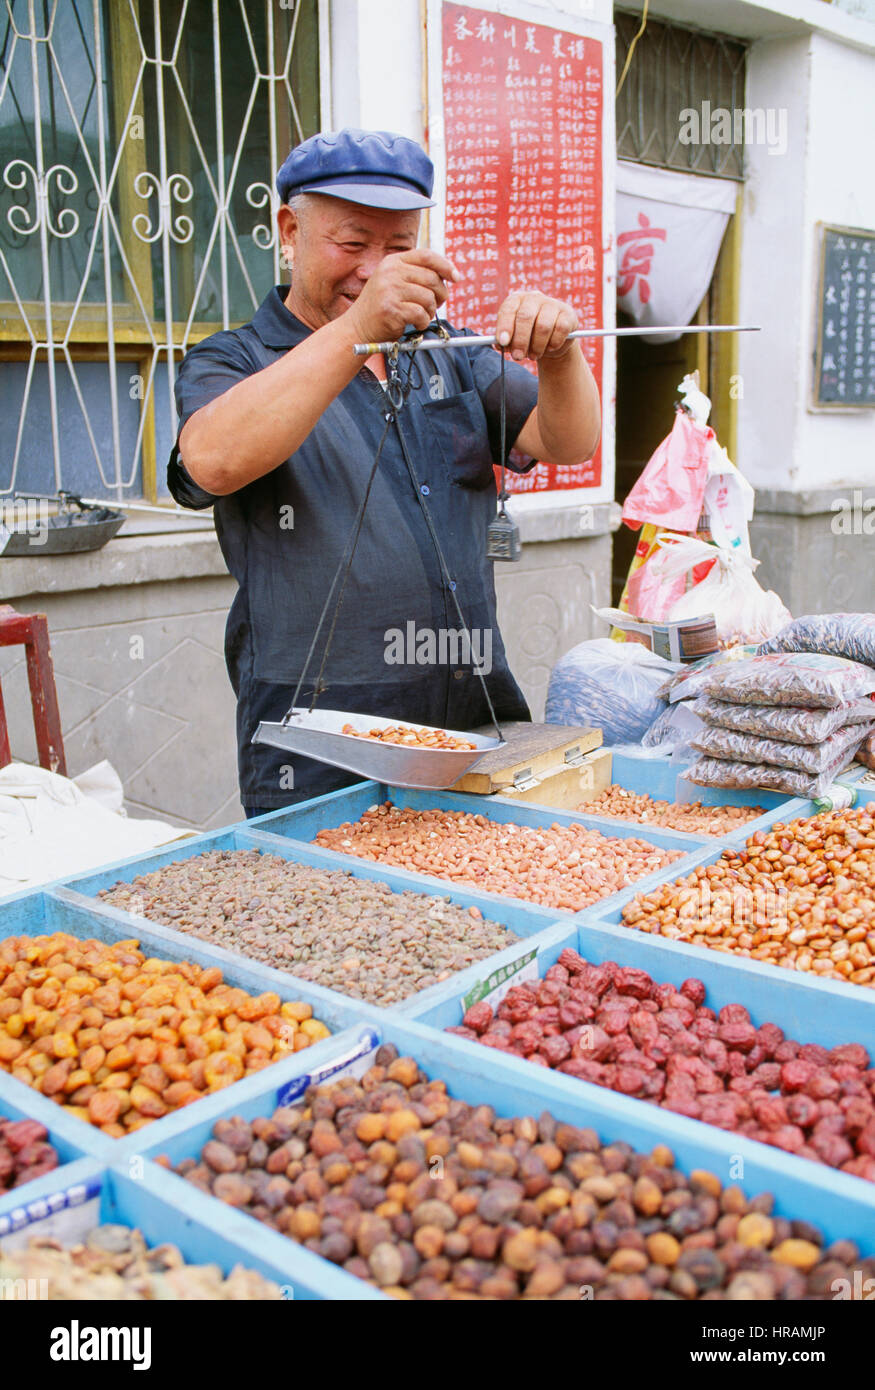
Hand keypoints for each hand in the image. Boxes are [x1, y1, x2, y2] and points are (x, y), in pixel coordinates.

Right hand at [346, 249, 460, 341]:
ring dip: (430, 311)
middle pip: (432, 278)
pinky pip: (421, 314)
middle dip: (441, 294)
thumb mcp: (395, 281)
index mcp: (393, 261)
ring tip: (422, 316)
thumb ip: (415, 274)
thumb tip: (448, 275)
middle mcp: (391, 272)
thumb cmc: (382, 306)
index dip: (445, 266)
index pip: (427, 256)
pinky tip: (415, 324)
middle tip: (436, 305)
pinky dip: (423, 322)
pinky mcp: (391, 308)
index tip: (455, 277)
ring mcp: (390, 289)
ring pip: (428, 297)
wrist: (359, 326)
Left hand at [495, 292, 578, 360]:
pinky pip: (560, 330)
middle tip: (518, 356)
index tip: (503, 342)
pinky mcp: (568, 314)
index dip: (505, 326)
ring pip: (543, 326)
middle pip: (526, 317)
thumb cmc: (528, 338)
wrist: (552, 341)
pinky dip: (553, 343)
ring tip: (534, 356)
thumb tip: (500, 344)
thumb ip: (505, 341)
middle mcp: (534, 298)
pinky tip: (549, 348)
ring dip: (537, 346)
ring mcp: (552, 304)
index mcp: (517, 300)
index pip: (508, 309)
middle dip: (520, 340)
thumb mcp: (514, 339)